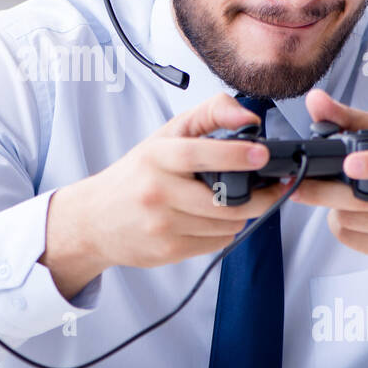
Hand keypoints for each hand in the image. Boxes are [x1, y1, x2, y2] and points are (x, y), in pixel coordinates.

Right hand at [41, 92, 291, 298]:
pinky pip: (215, 243)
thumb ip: (208, 115)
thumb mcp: (164, 136)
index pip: (198, 154)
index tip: (262, 154)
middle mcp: (157, 192)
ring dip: (240, 215)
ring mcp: (162, 225)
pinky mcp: (168, 251)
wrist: (93, 220)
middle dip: (258, 197)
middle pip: (224, 201)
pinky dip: (223, 232)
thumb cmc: (136, 175)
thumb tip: (248, 119)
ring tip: (232, 203)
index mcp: (156, 157)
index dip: (234, 155)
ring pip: (225, 225)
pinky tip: (211, 221)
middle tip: (273, 188)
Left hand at [288, 89, 367, 296]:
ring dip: (333, 207)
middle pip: (364, 199)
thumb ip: (351, 119)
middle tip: (297, 183)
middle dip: (324, 191)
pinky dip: (340, 225)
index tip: (349, 164)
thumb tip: (314, 100)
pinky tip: (348, 214)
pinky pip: (352, 239)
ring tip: (336, 195)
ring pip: (353, 220)